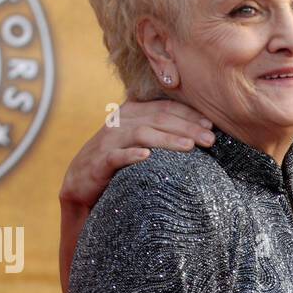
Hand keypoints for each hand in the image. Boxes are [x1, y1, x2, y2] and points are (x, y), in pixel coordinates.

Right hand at [60, 98, 215, 209]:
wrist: (80, 184)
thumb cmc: (118, 162)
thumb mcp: (138, 141)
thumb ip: (160, 131)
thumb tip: (199, 132)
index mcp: (132, 112)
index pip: (165, 108)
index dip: (189, 114)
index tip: (212, 124)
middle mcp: (120, 121)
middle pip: (159, 118)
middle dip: (187, 127)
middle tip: (210, 138)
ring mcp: (109, 141)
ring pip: (141, 133)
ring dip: (167, 139)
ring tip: (189, 146)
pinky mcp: (99, 162)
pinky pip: (116, 156)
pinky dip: (131, 155)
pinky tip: (147, 157)